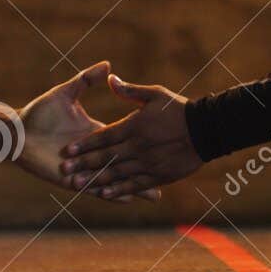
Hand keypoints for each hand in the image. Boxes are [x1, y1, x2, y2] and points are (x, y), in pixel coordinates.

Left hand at [15, 62, 159, 201]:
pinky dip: (111, 194)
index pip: (124, 139)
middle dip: (145, 172)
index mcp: (96, 132)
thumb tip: (108, 65)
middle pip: (125, 163)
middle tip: (168, 177)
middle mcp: (93, 152)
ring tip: (154, 196)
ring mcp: (84, 167)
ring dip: (135, 187)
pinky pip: (95, 188)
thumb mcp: (67, 92)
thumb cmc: (40, 112)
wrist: (17, 133)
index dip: (142, 143)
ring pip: (114, 179)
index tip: (163, 144)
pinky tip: (126, 199)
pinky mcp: (72, 180)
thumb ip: (87, 79)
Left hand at [58, 74, 201, 198]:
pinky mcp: (159, 175)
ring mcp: (148, 163)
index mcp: (134, 126)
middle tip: (64, 170)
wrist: (206, 130)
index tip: (67, 150)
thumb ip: (130, 90)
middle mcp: (138, 147)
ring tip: (77, 184)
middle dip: (83, 164)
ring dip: (95, 180)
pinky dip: (119, 190)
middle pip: (105, 158)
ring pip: (117, 174)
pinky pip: (135, 184)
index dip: (84, 144)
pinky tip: (104, 194)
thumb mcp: (154, 94)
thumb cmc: (179, 109)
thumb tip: (110, 78)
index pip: (103, 137)